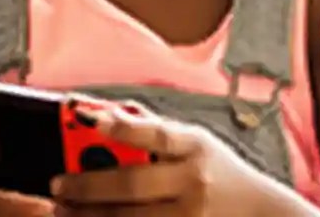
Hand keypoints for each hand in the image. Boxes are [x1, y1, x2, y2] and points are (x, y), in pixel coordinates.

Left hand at [50, 103, 285, 216]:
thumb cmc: (218, 171)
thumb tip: (100, 112)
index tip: (89, 117)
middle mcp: (193, 183)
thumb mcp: (195, 140)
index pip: (157, 133)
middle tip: (57, 185)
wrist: (262, 214)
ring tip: (63, 210)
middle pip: (132, 184)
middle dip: (87, 185)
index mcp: (195, 147)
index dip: (122, 125)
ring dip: (90, 215)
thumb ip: (151, 126)